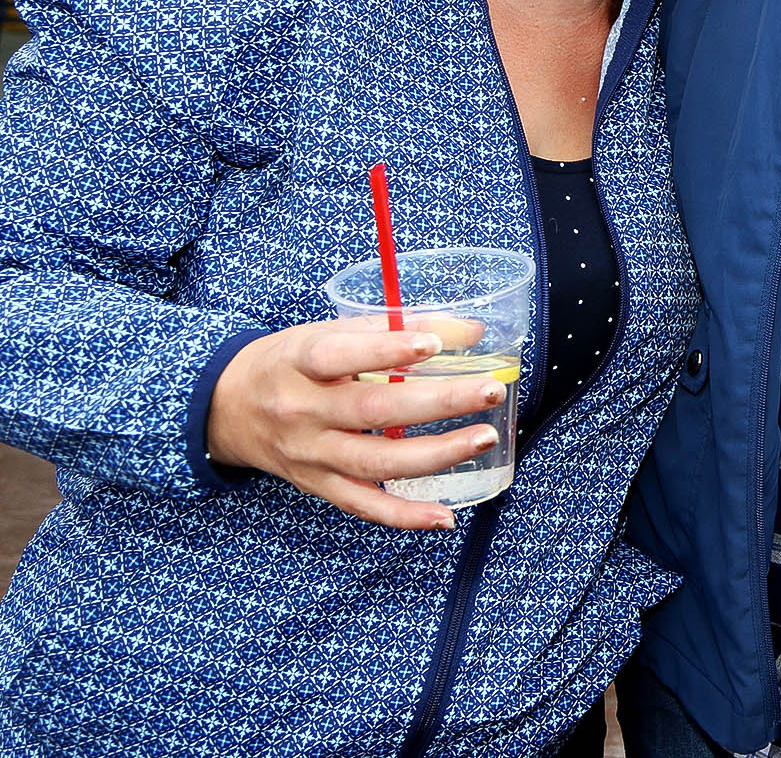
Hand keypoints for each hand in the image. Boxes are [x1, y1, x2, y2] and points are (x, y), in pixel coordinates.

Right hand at [207, 316, 500, 529]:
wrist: (227, 408)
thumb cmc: (291, 362)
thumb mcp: (327, 332)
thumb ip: (392, 329)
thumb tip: (469, 330)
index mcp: (301, 361)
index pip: (342, 353)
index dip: (388, 350)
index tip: (433, 344)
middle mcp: (303, 410)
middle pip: (374, 410)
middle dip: (440, 402)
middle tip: (490, 389)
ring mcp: (311, 454)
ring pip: (376, 461)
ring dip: (437, 455)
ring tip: (485, 438)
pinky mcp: (318, 485)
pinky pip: (364, 505)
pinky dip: (406, 514)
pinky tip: (446, 514)